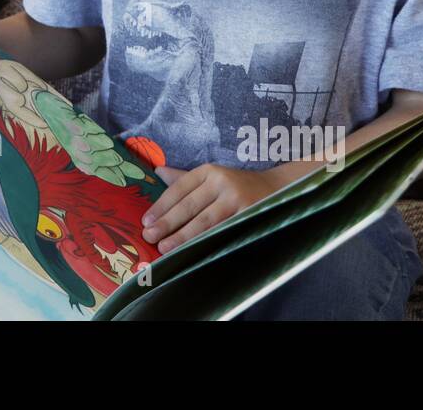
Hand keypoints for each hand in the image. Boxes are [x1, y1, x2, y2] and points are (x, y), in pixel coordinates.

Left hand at [142, 164, 286, 253]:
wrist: (277, 188)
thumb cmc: (235, 185)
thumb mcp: (211, 176)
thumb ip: (184, 179)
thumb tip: (157, 172)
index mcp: (208, 171)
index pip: (179, 189)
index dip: (161, 206)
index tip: (145, 221)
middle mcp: (221, 182)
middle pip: (189, 206)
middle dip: (167, 224)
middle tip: (149, 237)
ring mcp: (236, 199)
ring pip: (205, 222)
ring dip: (184, 237)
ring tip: (165, 248)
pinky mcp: (249, 215)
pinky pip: (224, 232)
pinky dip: (208, 243)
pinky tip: (195, 253)